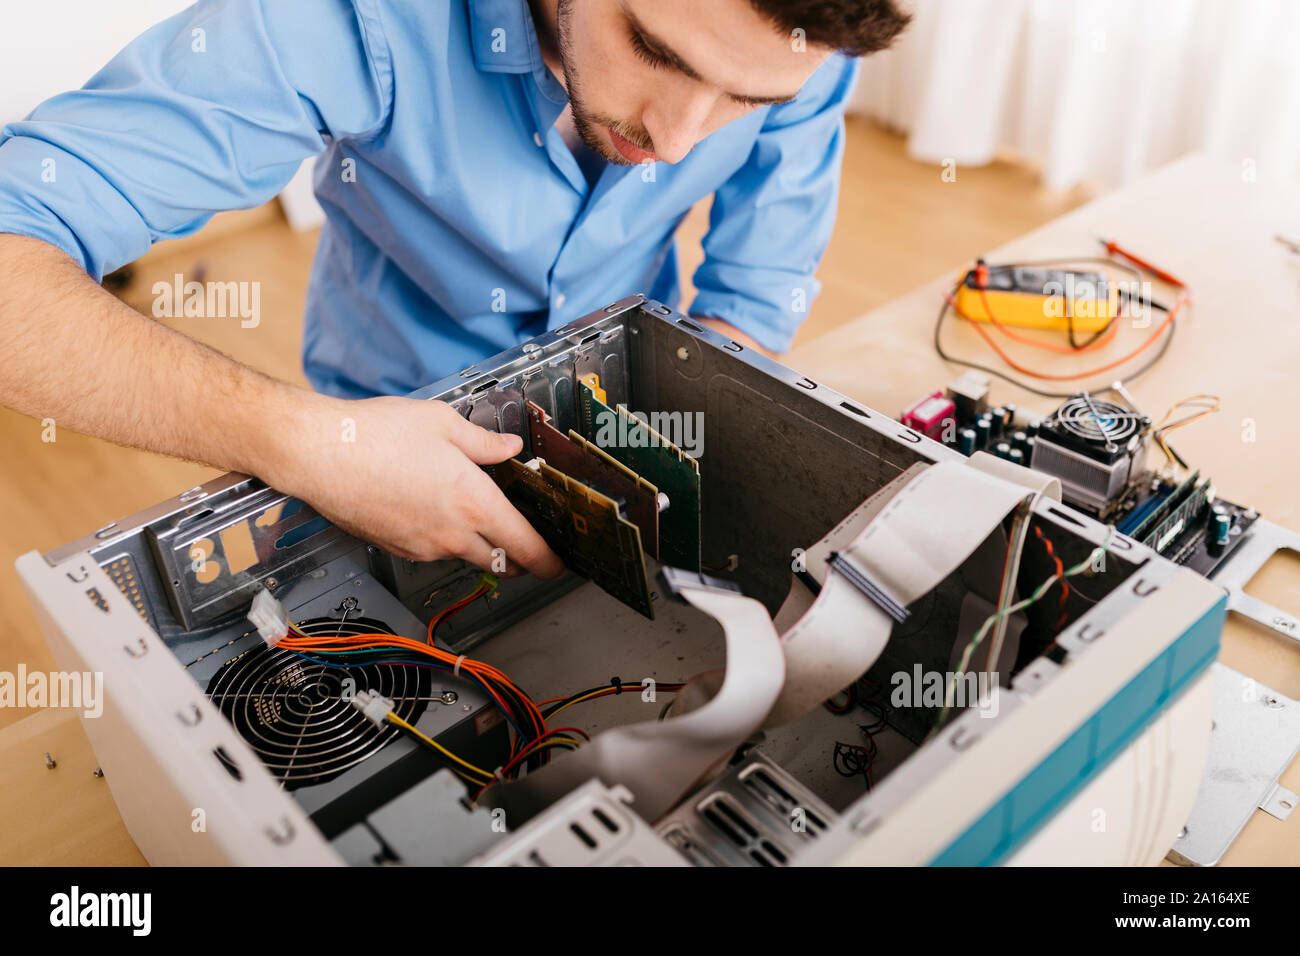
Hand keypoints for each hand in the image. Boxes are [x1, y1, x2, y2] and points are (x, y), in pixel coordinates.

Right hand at [270, 394, 564, 578]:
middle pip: (501, 562)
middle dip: (519, 558)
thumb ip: (485, 442)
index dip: (548, 560)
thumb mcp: (443, 423)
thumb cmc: (377, 434)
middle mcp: (453, 534)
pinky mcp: (398, 548)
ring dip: (478, 544)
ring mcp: (424, 546)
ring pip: (466, 555)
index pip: (526, 547)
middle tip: (526, 542)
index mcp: (475, 503)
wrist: (318, 454)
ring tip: (473, 513)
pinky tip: (432, 509)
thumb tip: (510, 447)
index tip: (559, 563)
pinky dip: (444, 539)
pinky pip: (433, 551)